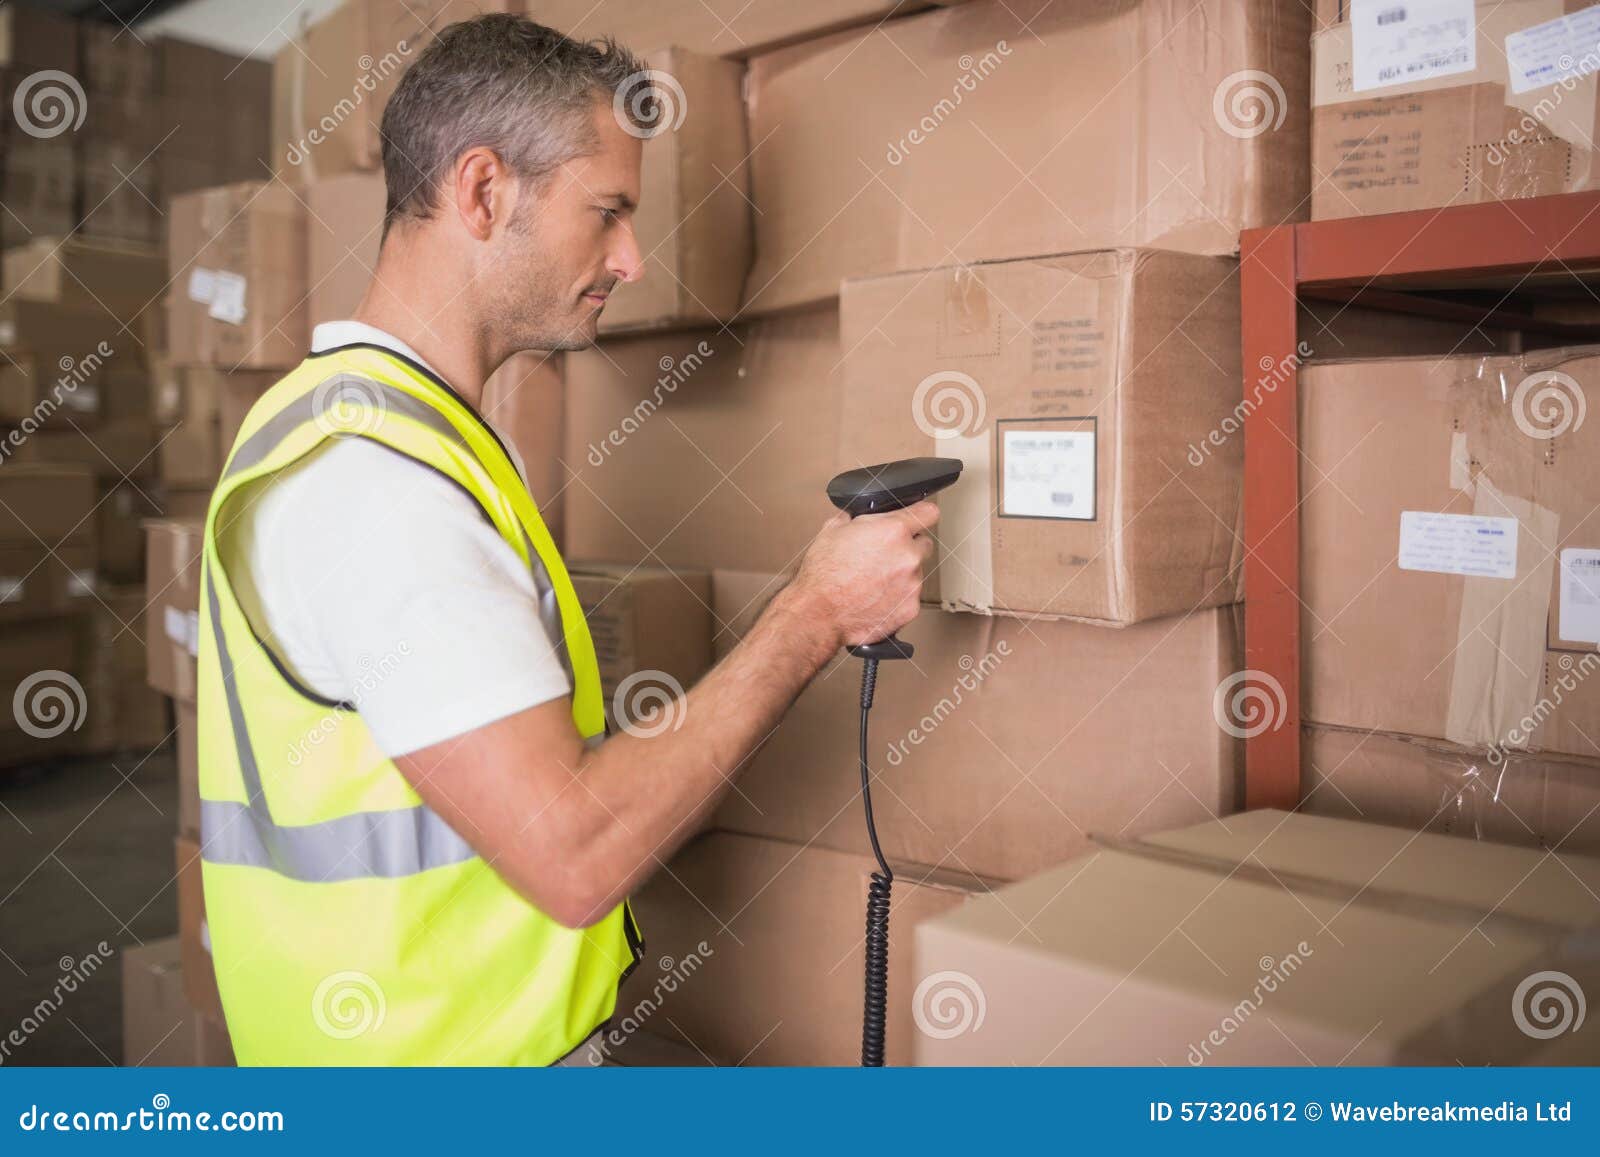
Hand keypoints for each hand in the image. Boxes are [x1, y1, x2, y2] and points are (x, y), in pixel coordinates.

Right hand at [787, 500, 939, 648]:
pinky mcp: (911, 608)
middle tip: (882, 555)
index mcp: (893, 531)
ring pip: (916, 572)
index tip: (918, 518)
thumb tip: (856, 515)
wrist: (818, 614)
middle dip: (907, 547)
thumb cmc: (823, 575)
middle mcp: (908, 556)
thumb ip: (854, 518)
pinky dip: (897, 597)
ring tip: (872, 581)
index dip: (920, 514)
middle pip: (923, 544)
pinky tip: (875, 597)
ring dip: (900, 573)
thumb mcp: (831, 530)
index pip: (928, 512)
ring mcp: (912, 584)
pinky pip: (910, 597)